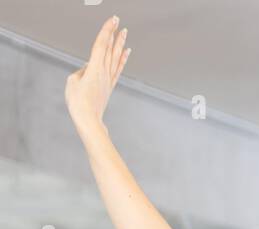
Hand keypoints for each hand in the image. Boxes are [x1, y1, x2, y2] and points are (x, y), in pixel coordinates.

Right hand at [65, 16, 130, 132]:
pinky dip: (122, 59)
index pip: (101, 44)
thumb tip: (88, 70)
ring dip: (120, 44)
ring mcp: (108, 79)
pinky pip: (118, 69)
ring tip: (125, 33)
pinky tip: (126, 52)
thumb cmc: (77, 101)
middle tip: (118, 21)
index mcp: (94, 68)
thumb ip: (81, 72)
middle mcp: (104, 71)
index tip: (112, 20)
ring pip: (116, 57)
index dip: (106, 31)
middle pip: (110, 48)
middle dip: (114, 33)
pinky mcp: (110, 86)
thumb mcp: (73, 82)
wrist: (89, 119)